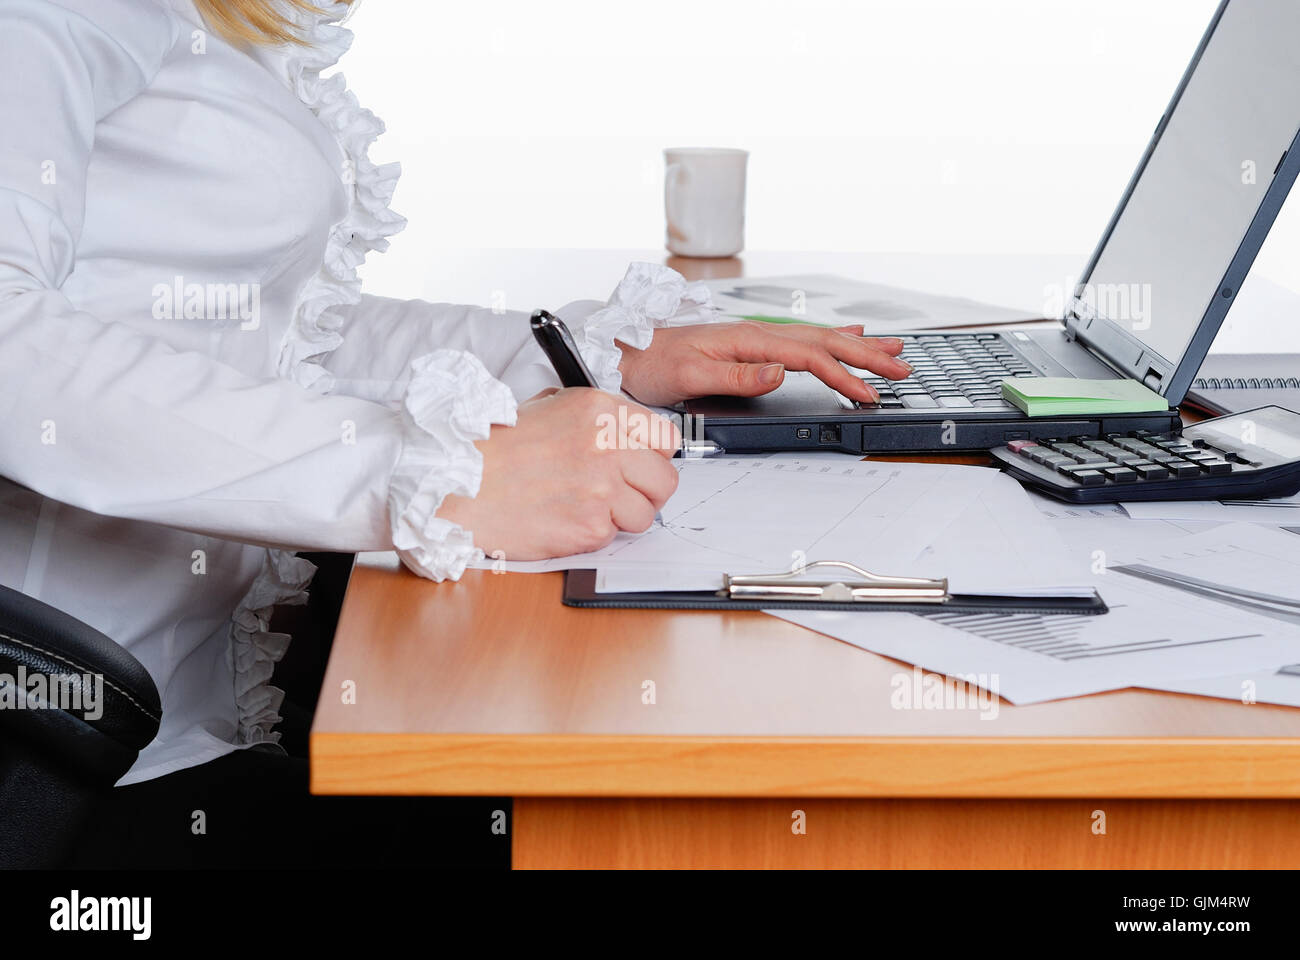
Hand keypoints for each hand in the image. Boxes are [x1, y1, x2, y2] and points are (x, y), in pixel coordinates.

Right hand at [436, 387, 680, 559]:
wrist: (458, 483)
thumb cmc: (494, 448)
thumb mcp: (548, 407)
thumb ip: (594, 419)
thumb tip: (626, 434)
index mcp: (601, 410)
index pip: (664, 437)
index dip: (652, 456)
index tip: (639, 465)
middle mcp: (609, 444)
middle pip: (664, 479)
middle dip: (645, 492)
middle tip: (618, 495)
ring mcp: (603, 486)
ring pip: (645, 514)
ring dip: (621, 518)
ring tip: (584, 509)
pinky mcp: (590, 524)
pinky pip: (613, 536)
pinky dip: (592, 534)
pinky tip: (563, 520)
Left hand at [617, 321, 912, 406]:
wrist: (626, 351)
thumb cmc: (653, 366)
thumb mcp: (690, 377)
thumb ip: (736, 375)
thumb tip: (779, 372)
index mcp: (748, 340)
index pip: (808, 357)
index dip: (843, 376)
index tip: (868, 393)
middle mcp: (758, 333)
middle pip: (824, 342)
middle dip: (866, 356)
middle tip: (903, 368)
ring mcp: (757, 336)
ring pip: (819, 338)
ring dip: (858, 345)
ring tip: (893, 350)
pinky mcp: (753, 343)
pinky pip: (804, 339)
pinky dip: (834, 337)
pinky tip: (850, 334)